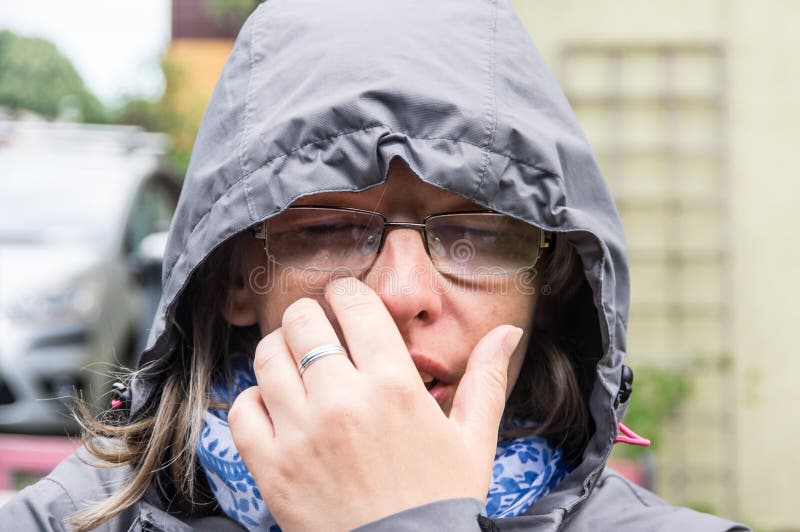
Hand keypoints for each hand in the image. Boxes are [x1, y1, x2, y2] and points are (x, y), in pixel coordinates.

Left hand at [228, 276, 522, 531]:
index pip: (354, 304)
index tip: (347, 299)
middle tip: (320, 329)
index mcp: (394, 386)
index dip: (347, 292)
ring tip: (297, 363)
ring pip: (268, 356)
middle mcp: (343, 401)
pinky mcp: (272, 467)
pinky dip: (254, 399)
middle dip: (311, 315)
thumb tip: (506, 334)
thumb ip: (486, 380)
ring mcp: (301, 434)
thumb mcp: (474, 441)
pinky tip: (276, 406)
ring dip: (280, 350)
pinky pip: (242, 409)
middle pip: (302, 320)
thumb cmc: (440, 503)